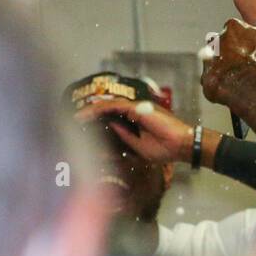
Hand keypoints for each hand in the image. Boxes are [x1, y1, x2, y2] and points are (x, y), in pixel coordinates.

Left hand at [74, 98, 193, 163]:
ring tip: (75, 118)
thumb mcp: (138, 146)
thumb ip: (124, 135)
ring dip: (91, 111)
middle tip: (74, 120)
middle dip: (91, 114)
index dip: (98, 121)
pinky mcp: (136, 108)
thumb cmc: (165, 149)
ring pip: (108, 106)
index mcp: (135, 123)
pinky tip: (86, 114)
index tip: (82, 129)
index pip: (113, 119)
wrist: (181, 145)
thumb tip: (109, 126)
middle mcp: (134, 112)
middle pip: (108, 110)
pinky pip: (113, 106)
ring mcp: (136, 109)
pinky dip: (99, 109)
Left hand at [202, 0, 255, 105]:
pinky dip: (220, 82)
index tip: (254, 47)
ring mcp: (208, 60)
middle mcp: (215, 40)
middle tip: (247, 61)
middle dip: (232, 50)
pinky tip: (233, 87)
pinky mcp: (206, 78)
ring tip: (240, 76)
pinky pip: (212, 79)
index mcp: (231, 27)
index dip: (246, 38)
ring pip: (216, 60)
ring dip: (224, 65)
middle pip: (223, 43)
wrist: (249, 86)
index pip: (236, 28)